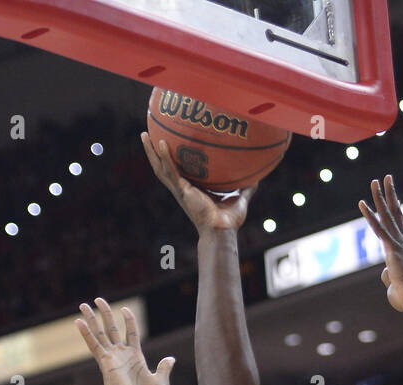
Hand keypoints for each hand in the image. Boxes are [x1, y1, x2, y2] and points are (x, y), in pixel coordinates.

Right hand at [76, 298, 173, 384]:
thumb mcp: (161, 381)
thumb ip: (164, 368)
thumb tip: (171, 359)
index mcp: (136, 357)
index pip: (131, 332)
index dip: (128, 320)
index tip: (125, 309)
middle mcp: (122, 355)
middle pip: (111, 329)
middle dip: (105, 314)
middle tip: (98, 299)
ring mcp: (112, 359)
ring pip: (100, 334)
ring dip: (92, 319)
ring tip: (83, 305)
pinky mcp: (105, 364)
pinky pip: (94, 346)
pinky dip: (87, 334)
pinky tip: (79, 322)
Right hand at [141, 133, 256, 232]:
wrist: (223, 230)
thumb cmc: (229, 221)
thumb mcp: (240, 199)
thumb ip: (247, 188)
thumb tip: (258, 177)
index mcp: (192, 190)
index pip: (179, 171)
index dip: (172, 159)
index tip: (169, 144)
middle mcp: (183, 189)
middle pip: (163, 167)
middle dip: (153, 152)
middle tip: (147, 134)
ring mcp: (180, 190)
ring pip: (160, 168)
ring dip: (151, 152)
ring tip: (144, 134)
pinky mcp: (182, 190)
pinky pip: (171, 171)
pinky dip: (165, 157)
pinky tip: (161, 142)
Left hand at [358, 174, 402, 312]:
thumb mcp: (397, 284)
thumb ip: (390, 276)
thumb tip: (386, 273)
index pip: (400, 224)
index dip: (397, 208)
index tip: (394, 196)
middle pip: (395, 212)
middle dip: (390, 193)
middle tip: (387, 178)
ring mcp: (398, 243)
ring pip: (387, 215)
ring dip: (380, 197)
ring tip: (375, 181)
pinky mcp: (391, 249)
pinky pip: (378, 229)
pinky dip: (370, 216)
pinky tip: (362, 203)